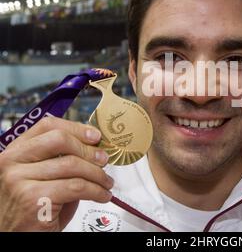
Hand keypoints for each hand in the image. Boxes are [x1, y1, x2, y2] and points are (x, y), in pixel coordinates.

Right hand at [0, 117, 113, 231]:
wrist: (13, 239)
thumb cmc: (30, 210)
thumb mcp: (41, 179)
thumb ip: (60, 162)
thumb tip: (95, 149)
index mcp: (15, 152)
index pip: (47, 126)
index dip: (76, 128)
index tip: (95, 136)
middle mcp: (12, 162)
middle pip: (60, 140)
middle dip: (88, 149)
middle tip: (104, 160)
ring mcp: (19, 180)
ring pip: (72, 165)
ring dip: (97, 174)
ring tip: (106, 183)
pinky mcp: (33, 199)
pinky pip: (76, 187)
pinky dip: (96, 191)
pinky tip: (102, 196)